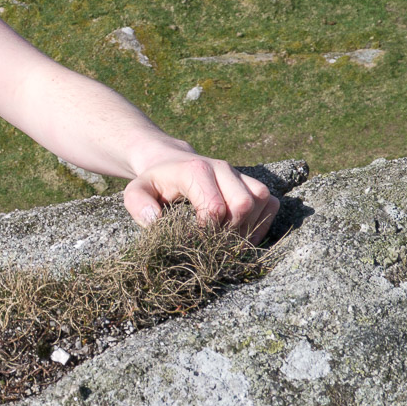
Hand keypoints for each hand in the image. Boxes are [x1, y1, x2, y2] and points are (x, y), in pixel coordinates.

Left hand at [123, 154, 278, 241]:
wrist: (170, 163)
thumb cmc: (154, 183)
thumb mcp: (135, 191)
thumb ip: (138, 205)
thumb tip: (155, 220)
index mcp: (195, 170)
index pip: (214, 207)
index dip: (205, 232)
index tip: (191, 241)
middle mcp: (222, 168)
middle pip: (243, 203)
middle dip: (230, 230)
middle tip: (212, 242)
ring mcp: (240, 175)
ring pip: (261, 201)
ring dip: (248, 227)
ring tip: (226, 240)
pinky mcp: (252, 183)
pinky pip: (271, 203)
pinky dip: (261, 223)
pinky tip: (242, 235)